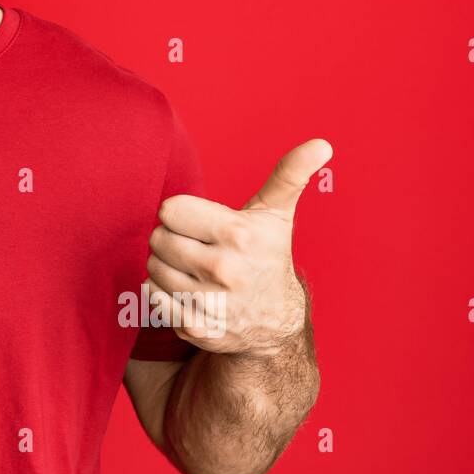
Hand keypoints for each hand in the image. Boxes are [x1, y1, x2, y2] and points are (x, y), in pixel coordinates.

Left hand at [143, 138, 332, 356]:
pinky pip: (152, 298)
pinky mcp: (196, 328)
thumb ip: (290, 175)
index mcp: (238, 234)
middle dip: (172, 240)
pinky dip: (162, 293)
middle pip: (158, 239)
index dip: (182, 215)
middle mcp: (224, 269)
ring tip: (193, 269)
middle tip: (196, 248)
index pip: (170, 210)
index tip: (201, 225)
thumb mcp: (276, 214)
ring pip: (153, 268)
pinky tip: (188, 292)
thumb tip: (322, 144)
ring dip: (166, 266)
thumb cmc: (268, 256)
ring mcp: (210, 302)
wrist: (275, 322)